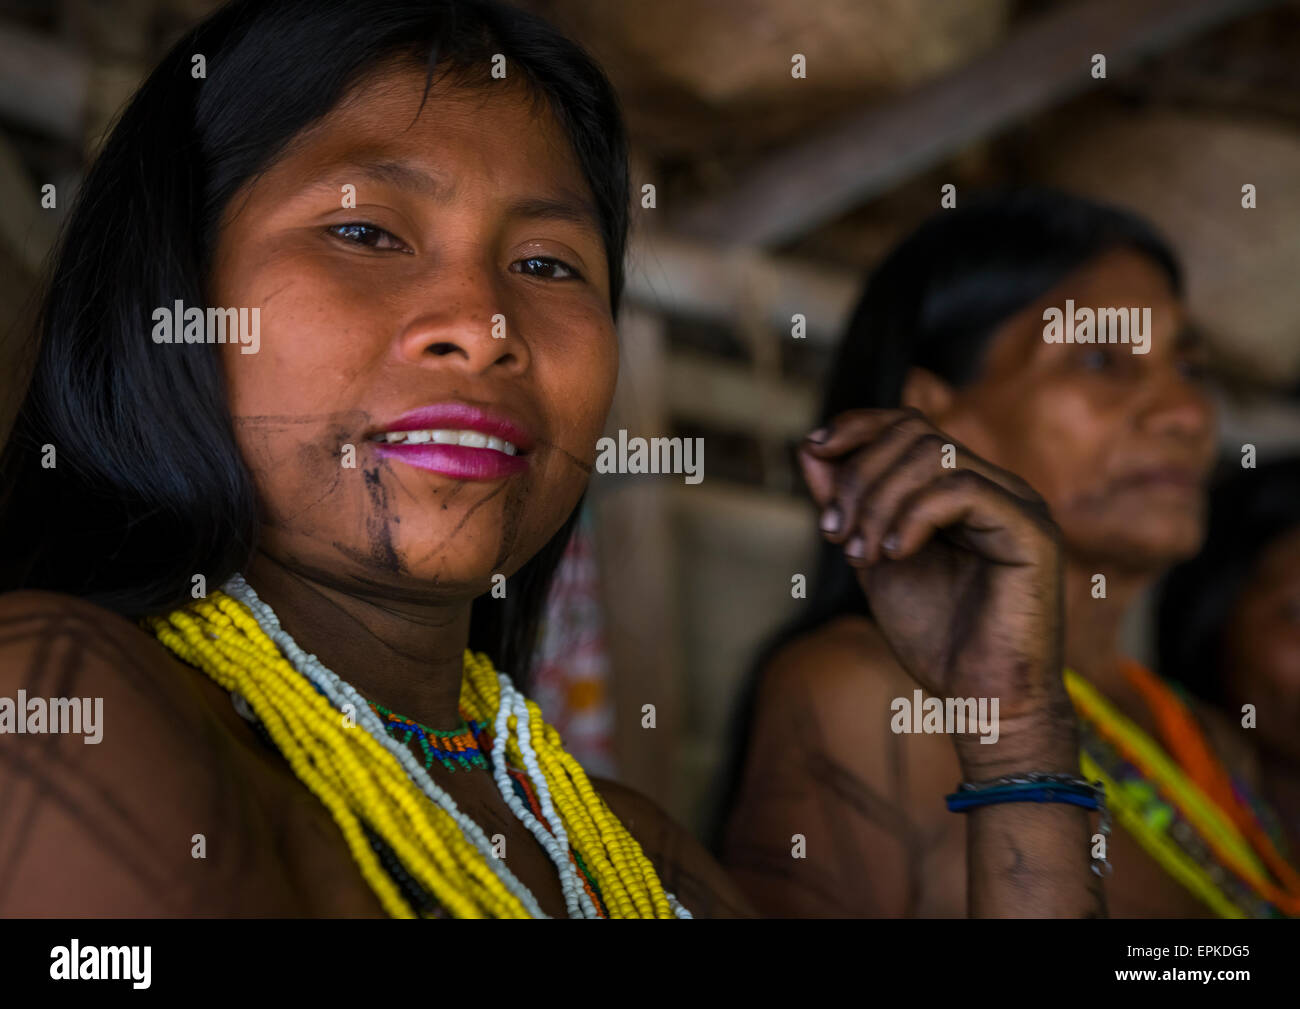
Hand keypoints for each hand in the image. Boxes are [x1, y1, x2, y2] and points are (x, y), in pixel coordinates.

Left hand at [800, 409, 1073, 765]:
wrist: (980, 701)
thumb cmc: (935, 637)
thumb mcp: (871, 557)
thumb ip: (847, 504)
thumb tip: (810, 448)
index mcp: (962, 489)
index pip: (909, 425)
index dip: (858, 426)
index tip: (813, 448)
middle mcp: (995, 486)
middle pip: (915, 433)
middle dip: (860, 476)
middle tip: (836, 534)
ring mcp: (1018, 504)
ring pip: (935, 455)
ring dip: (880, 501)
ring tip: (861, 555)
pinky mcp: (1031, 530)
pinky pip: (963, 490)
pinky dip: (914, 516)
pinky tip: (893, 555)